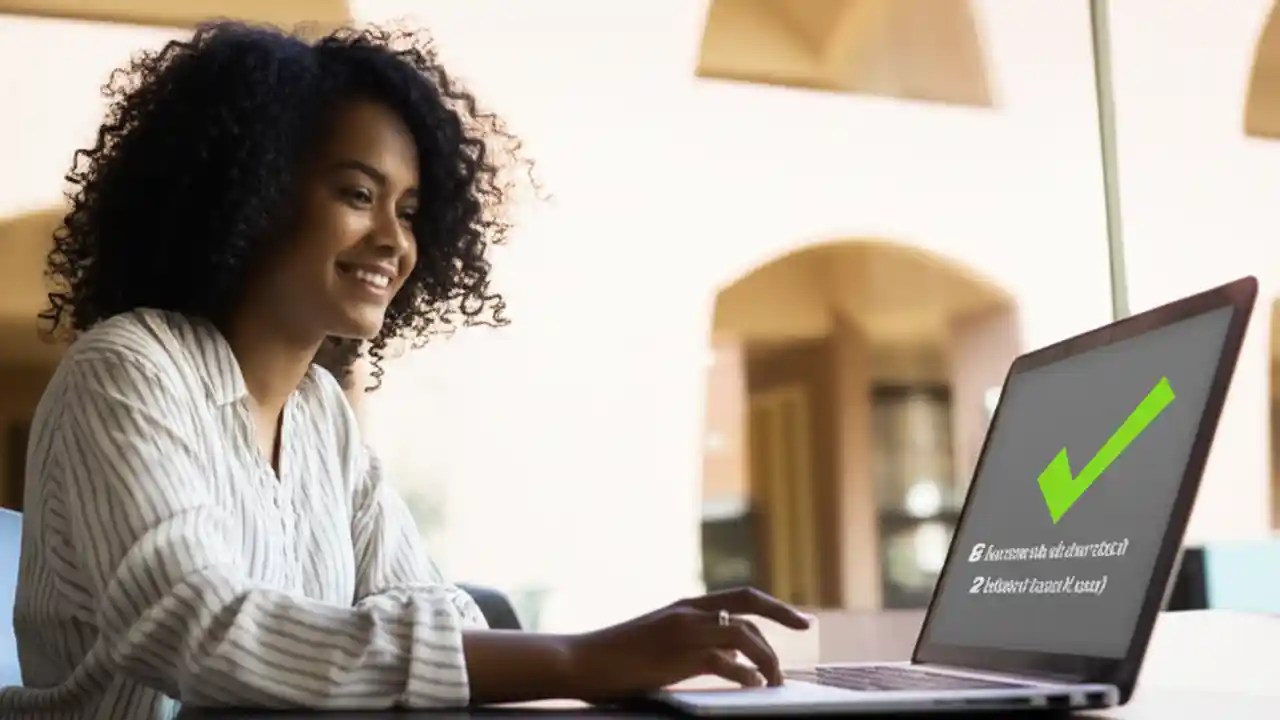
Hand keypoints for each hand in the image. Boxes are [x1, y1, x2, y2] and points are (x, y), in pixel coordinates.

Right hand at [566, 587, 811, 699]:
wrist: (581, 660)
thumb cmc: (617, 657)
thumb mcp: (660, 641)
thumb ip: (695, 644)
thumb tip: (732, 658)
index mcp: (685, 606)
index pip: (740, 597)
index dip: (773, 605)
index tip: (797, 618)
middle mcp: (688, 612)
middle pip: (749, 607)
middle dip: (783, 616)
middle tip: (807, 628)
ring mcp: (684, 632)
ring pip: (743, 635)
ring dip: (767, 658)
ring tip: (775, 680)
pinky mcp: (677, 656)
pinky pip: (725, 662)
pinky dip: (745, 674)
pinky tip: (753, 686)